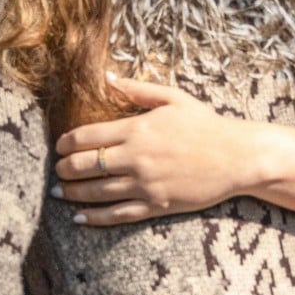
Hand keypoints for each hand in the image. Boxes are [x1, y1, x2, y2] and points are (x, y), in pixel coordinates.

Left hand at [52, 74, 246, 224]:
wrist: (236, 157)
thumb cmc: (205, 124)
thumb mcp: (172, 98)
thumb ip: (137, 88)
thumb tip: (106, 77)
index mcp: (137, 129)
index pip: (87, 136)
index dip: (66, 143)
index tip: (60, 146)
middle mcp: (136, 157)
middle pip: (86, 165)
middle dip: (65, 168)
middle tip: (58, 169)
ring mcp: (145, 184)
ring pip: (96, 192)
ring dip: (72, 192)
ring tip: (60, 191)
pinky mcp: (156, 205)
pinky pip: (117, 214)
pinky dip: (94, 218)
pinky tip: (79, 218)